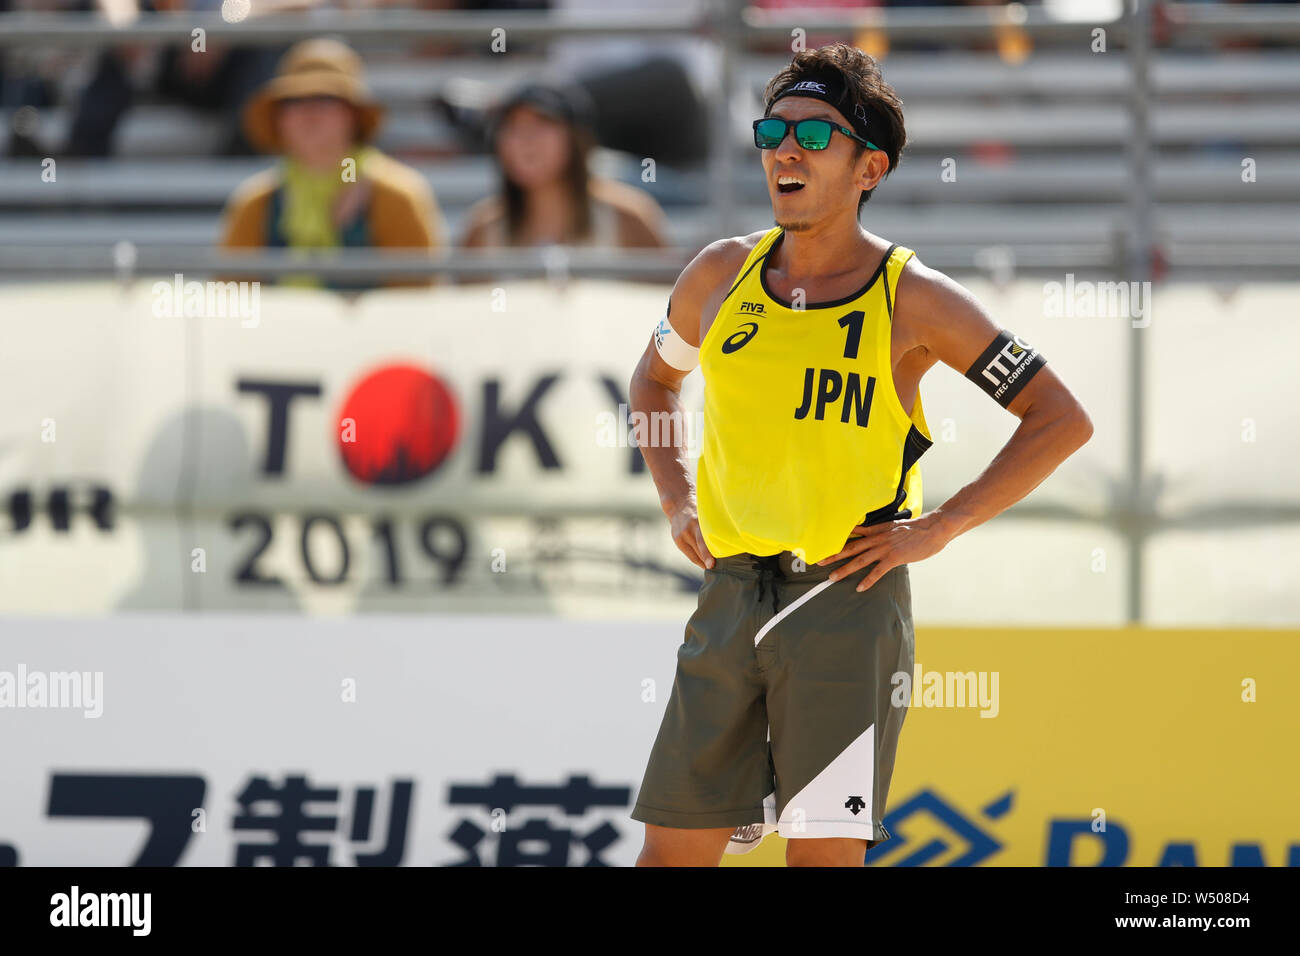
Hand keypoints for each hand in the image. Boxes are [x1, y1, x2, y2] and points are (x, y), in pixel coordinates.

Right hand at [666, 498, 714, 570]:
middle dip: (707, 561)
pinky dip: (698, 559)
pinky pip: (690, 554)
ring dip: (704, 562)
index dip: (706, 555)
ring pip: (694, 555)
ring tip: (713, 566)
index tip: (711, 565)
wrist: (680, 505)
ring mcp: (681, 535)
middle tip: (716, 568)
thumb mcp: (707, 515)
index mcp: (697, 522)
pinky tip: (705, 563)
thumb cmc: (700, 510)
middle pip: (698, 551)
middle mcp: (688, 530)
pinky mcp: (678, 540)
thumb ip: (714, 527)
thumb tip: (727, 541)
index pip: (701, 542)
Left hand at [818, 513, 951, 591]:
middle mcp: (878, 538)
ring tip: (832, 578)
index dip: (838, 541)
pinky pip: (878, 571)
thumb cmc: (917, 529)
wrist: (934, 528)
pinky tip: (860, 588)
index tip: (824, 545)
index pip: (853, 535)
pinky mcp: (895, 557)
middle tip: (819, 562)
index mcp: (877, 530)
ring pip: (860, 560)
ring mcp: (885, 548)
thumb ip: (883, 533)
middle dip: (833, 555)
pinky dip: (868, 580)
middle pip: (851, 547)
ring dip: (845, 569)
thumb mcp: (895, 527)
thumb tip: (875, 538)